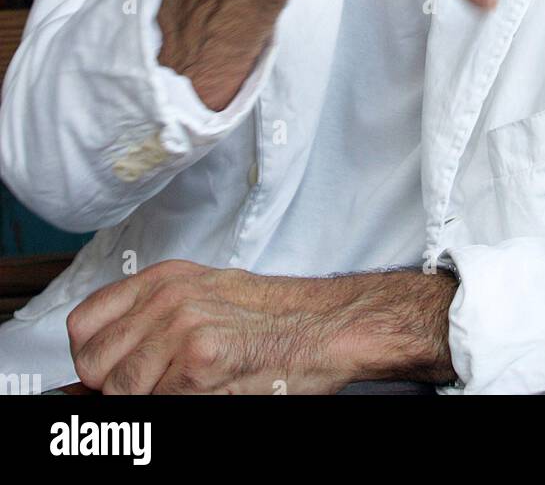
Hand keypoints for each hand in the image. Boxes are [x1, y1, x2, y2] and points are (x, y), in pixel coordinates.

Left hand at [67, 261, 351, 394]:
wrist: (321, 326)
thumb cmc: (269, 317)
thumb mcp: (201, 297)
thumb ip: (151, 317)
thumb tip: (102, 358)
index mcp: (162, 280)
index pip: (84, 324)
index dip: (92, 358)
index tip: (107, 374)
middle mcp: (167, 299)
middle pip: (93, 362)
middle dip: (111, 386)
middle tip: (147, 388)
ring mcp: (182, 329)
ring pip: (120, 391)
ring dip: (145, 400)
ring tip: (181, 389)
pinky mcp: (200, 362)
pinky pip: (156, 404)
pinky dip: (173, 406)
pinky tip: (201, 392)